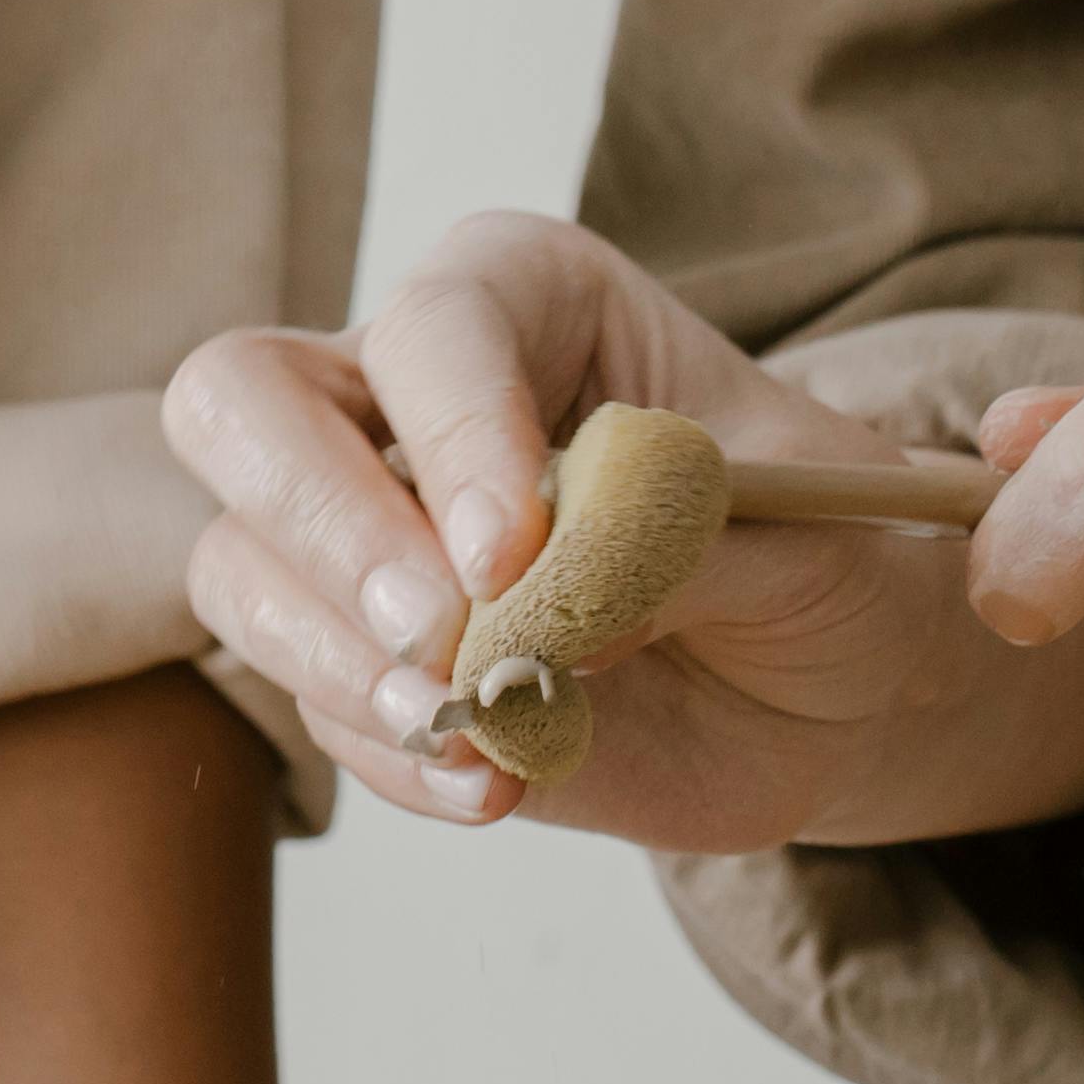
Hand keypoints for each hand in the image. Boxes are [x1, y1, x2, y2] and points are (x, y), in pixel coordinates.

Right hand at [165, 212, 1083, 851]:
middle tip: (442, 635)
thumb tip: (537, 597)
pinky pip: (315, 705)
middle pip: (240, 402)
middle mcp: (406, 396)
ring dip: (342, 661)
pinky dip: (396, 756)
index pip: (431, 330)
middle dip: (321, 522)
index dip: (458, 435)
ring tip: (474, 728)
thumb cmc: (826, 548)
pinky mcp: (366, 663)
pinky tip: (499, 782)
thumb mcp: (802, 525)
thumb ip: (668, 538)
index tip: (518, 556)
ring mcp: (364, 533)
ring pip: (241, 563)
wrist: (843, 683)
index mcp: (523, 300)